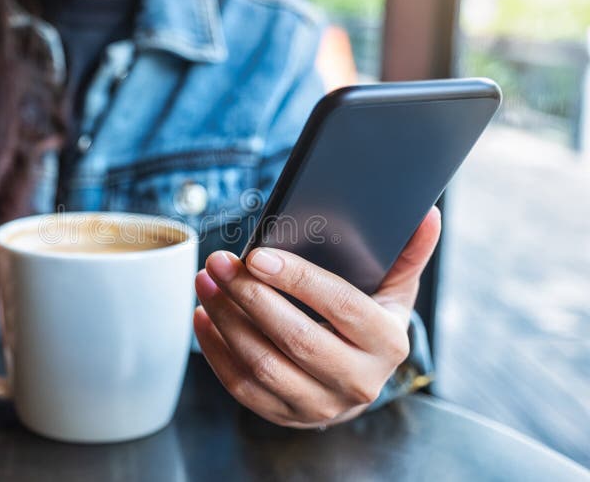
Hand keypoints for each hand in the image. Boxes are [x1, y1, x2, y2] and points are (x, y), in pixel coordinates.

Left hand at [194, 207, 440, 427]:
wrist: (357, 382)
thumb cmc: (369, 325)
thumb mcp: (394, 291)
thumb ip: (408, 254)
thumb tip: (428, 215)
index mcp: (387, 342)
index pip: (341, 305)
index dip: (298, 279)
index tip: (258, 255)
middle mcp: (358, 381)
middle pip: (295, 337)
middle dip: (250, 296)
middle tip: (219, 263)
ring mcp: (320, 404)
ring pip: (263, 365)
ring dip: (226, 320)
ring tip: (206, 282)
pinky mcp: (286, 417)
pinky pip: (242, 388)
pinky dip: (216, 351)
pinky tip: (204, 316)